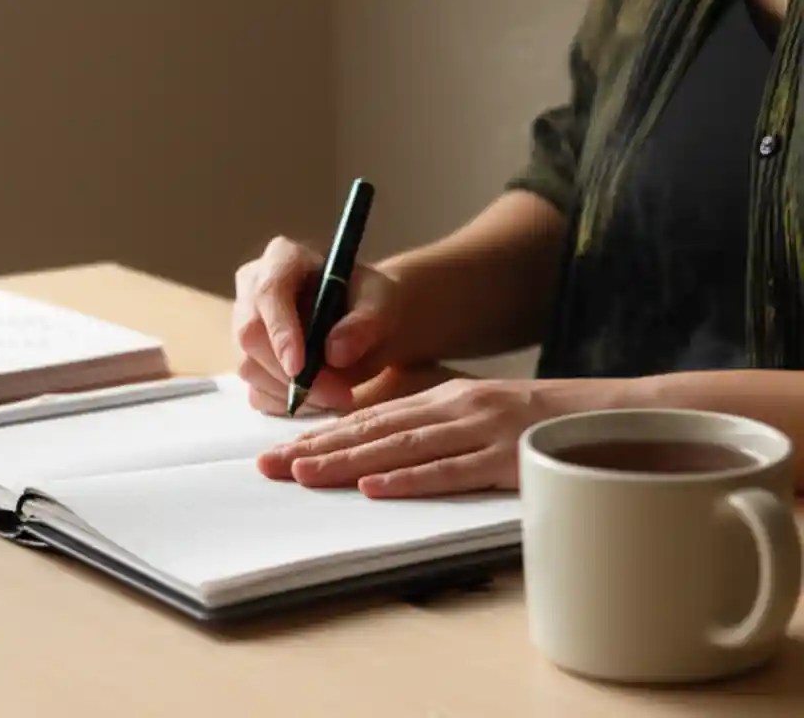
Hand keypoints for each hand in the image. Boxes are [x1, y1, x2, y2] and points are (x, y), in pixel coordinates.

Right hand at [232, 236, 398, 414]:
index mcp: (282, 259)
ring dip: (293, 394)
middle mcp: (253, 287)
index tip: (300, 369)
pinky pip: (255, 390)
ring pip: (249, 368)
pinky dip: (288, 404)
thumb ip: (365, 323)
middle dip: (290, 374)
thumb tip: (335, 352)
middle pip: (249, 335)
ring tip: (338, 396)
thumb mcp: (381, 304)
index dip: (279, 332)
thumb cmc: (370, 303)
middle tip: (338, 394)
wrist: (365, 324)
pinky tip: (320, 398)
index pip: (267, 293)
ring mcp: (244, 324)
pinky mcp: (248, 359)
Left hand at [257, 376, 622, 497]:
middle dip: (316, 448)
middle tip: (268, 466)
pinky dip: (411, 480)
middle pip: (373, 430)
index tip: (281, 452)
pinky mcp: (509, 457)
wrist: (619, 415)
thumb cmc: (544, 423)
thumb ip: (436, 430)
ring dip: (347, 463)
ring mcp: (481, 430)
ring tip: (303, 475)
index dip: (322, 435)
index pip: (370, 418)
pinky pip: (453, 471)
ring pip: (401, 447)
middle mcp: (455, 407)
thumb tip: (381, 457)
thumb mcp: (481, 417)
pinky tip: (375, 487)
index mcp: (445, 398)